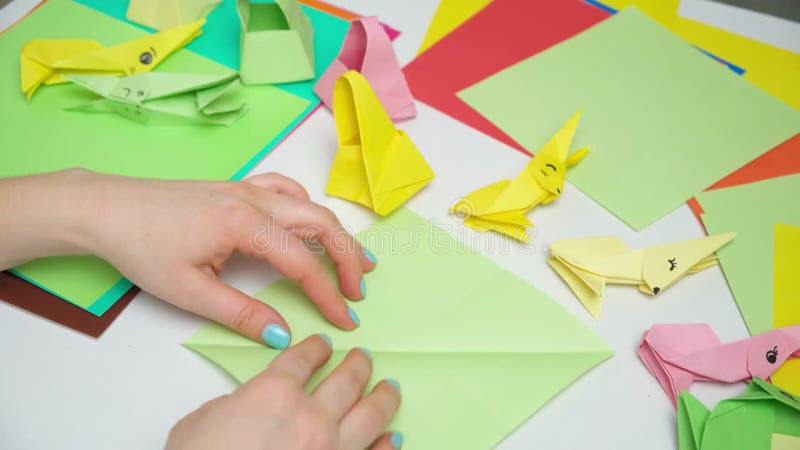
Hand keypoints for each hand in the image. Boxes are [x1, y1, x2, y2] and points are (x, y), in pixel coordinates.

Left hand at [0, 169, 375, 347]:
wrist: (107, 208)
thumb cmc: (142, 247)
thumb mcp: (189, 290)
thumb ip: (241, 313)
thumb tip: (283, 334)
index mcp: (244, 224)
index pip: (302, 262)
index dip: (328, 294)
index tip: (344, 320)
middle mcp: (254, 200)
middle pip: (321, 224)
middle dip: (348, 258)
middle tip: (359, 291)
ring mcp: (247, 188)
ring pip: (308, 205)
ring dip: (336, 232)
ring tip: (355, 258)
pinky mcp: (237, 187)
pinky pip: (286, 190)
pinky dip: (308, 207)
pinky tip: (309, 223)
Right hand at [166, 335, 402, 449]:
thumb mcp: (201, 422)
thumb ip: (234, 405)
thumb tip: (245, 408)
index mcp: (273, 394)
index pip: (301, 360)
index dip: (314, 348)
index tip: (322, 345)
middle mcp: (310, 417)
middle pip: (346, 380)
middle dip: (357, 365)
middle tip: (363, 357)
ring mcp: (331, 449)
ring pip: (371, 414)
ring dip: (383, 397)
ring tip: (390, 388)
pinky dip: (385, 446)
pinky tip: (391, 438)